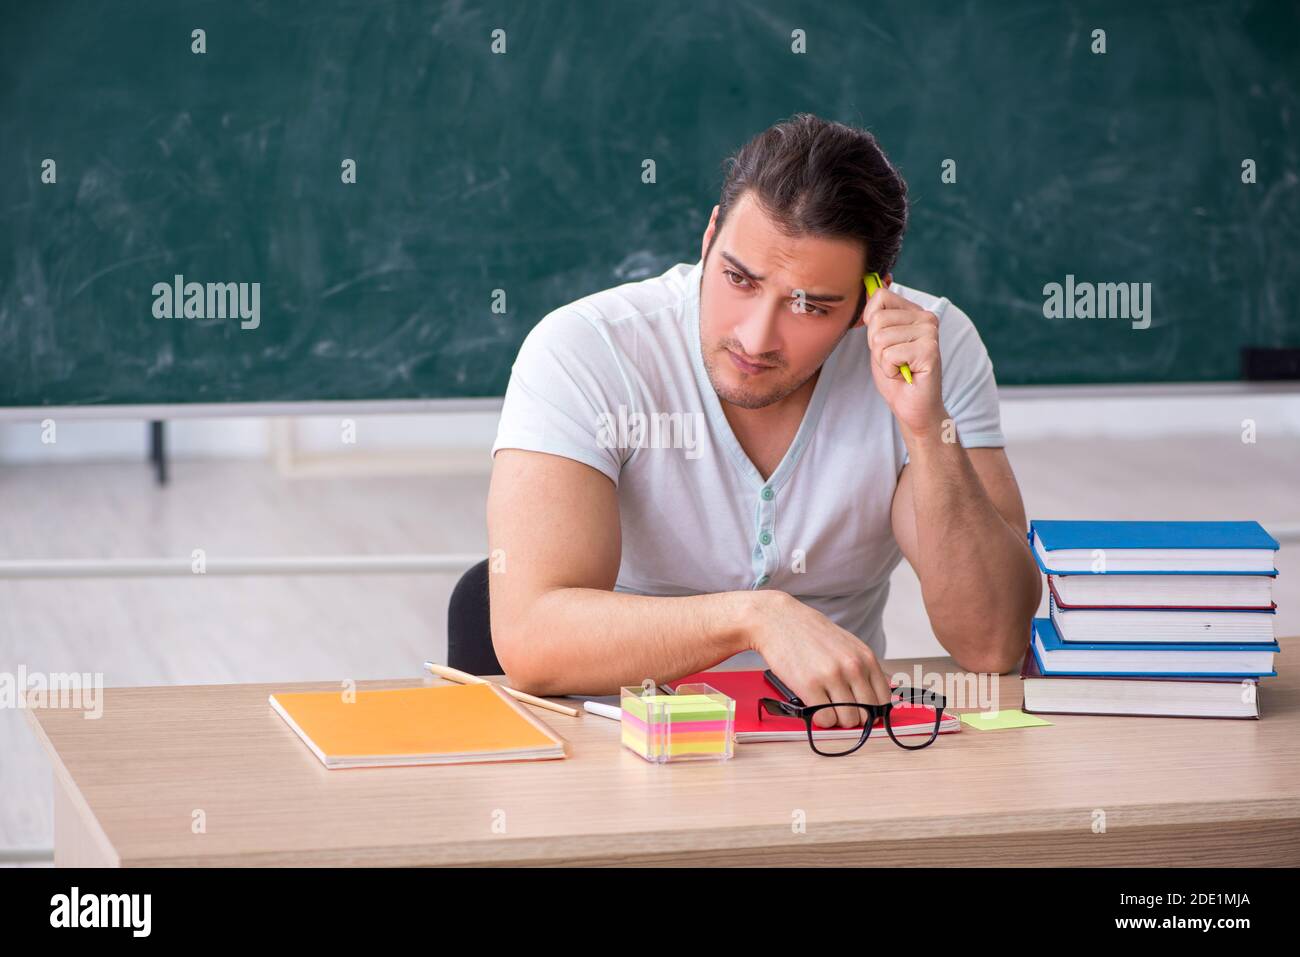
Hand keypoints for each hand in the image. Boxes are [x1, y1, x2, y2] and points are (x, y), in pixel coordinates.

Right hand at [747, 591, 893, 728]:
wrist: (779, 620)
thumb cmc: (811, 633)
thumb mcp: (848, 644)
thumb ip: (866, 667)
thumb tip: (888, 689)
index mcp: (865, 657)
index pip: (883, 700)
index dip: (873, 712)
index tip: (862, 712)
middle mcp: (852, 667)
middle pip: (867, 714)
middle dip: (854, 717)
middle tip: (840, 710)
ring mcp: (831, 676)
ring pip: (848, 720)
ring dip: (837, 720)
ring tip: (826, 707)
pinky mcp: (809, 685)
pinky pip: (825, 719)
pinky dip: (821, 719)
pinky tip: (815, 707)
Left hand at [860, 280, 947, 438]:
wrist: (912, 406)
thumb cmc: (896, 374)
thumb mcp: (879, 340)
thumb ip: (876, 314)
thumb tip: (870, 283)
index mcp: (915, 311)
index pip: (880, 296)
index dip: (870, 320)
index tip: (881, 341)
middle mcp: (926, 318)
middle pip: (877, 319)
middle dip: (875, 345)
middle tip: (893, 359)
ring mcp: (930, 333)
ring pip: (881, 338)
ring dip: (883, 359)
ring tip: (899, 367)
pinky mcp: (929, 351)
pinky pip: (889, 354)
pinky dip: (890, 369)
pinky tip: (904, 374)